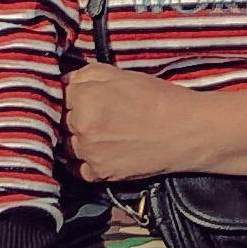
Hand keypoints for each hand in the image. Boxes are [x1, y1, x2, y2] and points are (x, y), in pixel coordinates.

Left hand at [65, 60, 197, 185]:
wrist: (184, 130)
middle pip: (63, 122)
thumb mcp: (122, 74)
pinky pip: (80, 168)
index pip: (62, 97)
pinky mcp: (99, 173)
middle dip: (77, 118)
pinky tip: (105, 152)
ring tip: (104, 135)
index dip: (76, 97)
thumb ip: (86, 74)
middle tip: (101, 117)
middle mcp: (82, 126)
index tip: (88, 99)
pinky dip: (89, 162)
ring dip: (80, 141)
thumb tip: (64, 82)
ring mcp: (89, 152)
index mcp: (85, 97)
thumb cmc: (157, 97)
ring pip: (69, 146)